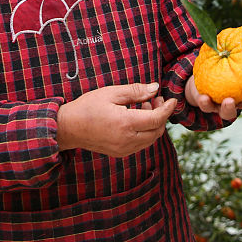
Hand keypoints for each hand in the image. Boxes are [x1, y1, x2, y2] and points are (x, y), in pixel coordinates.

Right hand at [56, 83, 176, 156]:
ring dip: (154, 124)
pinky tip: (137, 119)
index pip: (157, 119)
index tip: (172, 99)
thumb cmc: (88, 107)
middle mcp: (127, 140)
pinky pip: (141, 144)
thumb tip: (155, 88)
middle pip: (157, 131)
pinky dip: (145, 132)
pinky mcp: (120, 153)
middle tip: (155, 99)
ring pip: (151, 139)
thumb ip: (136, 91)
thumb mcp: (111, 93)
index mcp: (125, 123)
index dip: (167, 109)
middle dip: (161, 115)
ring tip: (144, 107)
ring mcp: (124, 149)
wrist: (69, 127)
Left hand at [187, 43, 241, 120]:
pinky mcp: (208, 105)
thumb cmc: (229, 64)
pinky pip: (206, 106)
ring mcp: (223, 105)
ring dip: (229, 108)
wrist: (203, 75)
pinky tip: (203, 97)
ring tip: (229, 100)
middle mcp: (239, 101)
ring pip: (228, 112)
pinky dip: (205, 103)